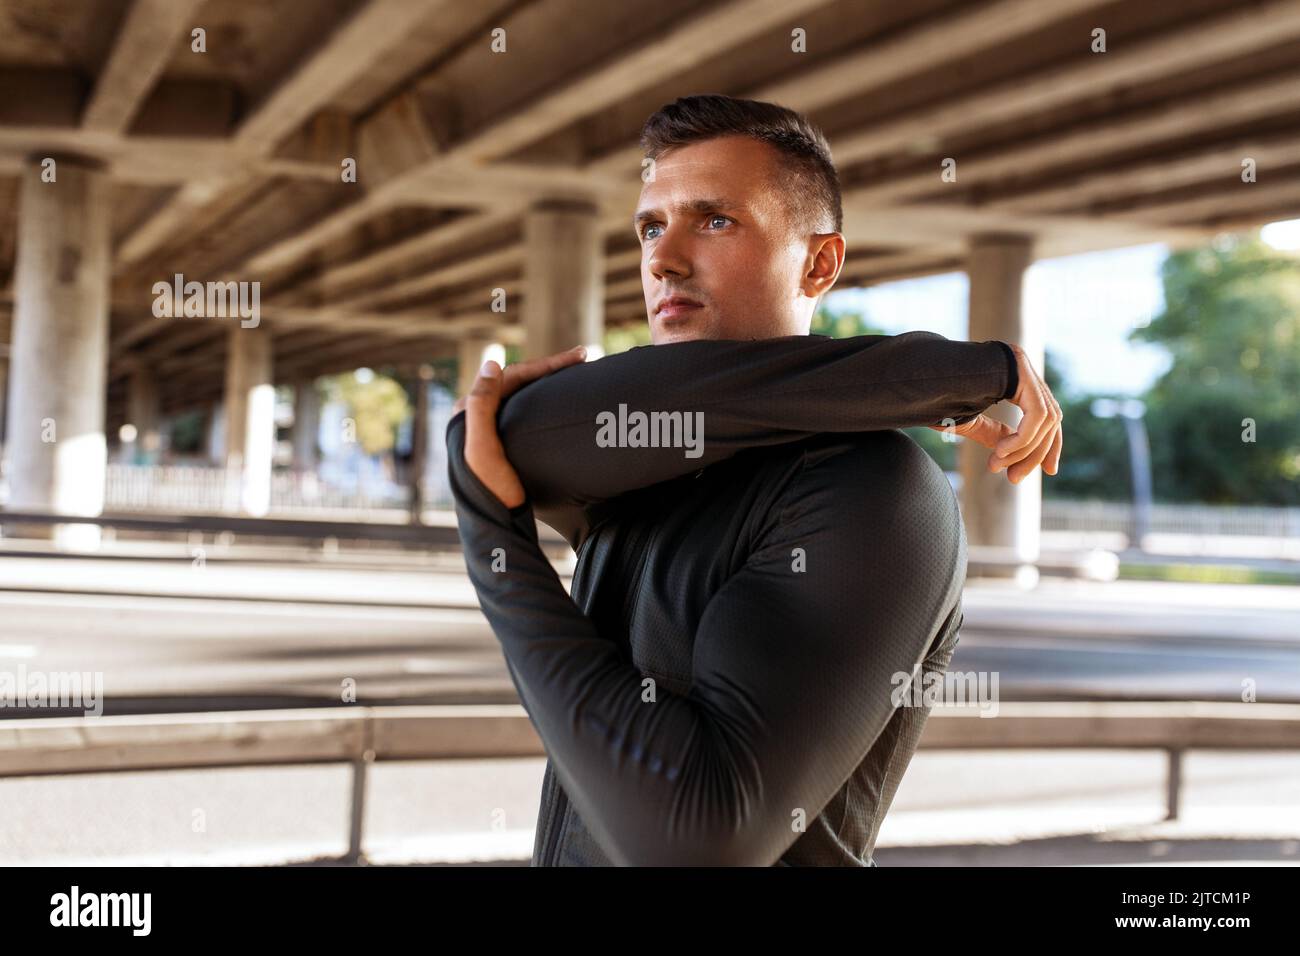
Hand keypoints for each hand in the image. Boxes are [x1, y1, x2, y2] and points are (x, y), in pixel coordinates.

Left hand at [452, 345, 587, 507]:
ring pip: (524, 396)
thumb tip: (492, 363)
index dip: (546, 364)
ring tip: (575, 373)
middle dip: (550, 368)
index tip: (579, 358)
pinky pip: (528, 413)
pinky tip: (562, 402)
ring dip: (549, 382)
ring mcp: (493, 434)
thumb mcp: (482, 449)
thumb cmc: (490, 491)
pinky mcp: (506, 449)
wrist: (496, 529)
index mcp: (468, 413)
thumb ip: (481, 406)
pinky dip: (547, 401)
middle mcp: (478, 420)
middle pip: (518, 383)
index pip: (511, 376)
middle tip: (583, 358)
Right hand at [927, 342, 1062, 483]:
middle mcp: (1022, 365)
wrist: (916, 377)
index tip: (1049, 471)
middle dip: (1035, 453)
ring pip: (1045, 419)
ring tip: (996, 464)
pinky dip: (1022, 438)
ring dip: (1024, 450)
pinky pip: (1036, 413)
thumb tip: (1013, 452)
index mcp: (1013, 376)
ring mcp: (1021, 364)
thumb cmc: (933, 396)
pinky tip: (1000, 451)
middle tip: (1013, 479)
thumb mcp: (969, 421)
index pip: (1046, 414)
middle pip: (1050, 418)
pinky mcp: (1019, 369)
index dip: (1051, 444)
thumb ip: (993, 433)